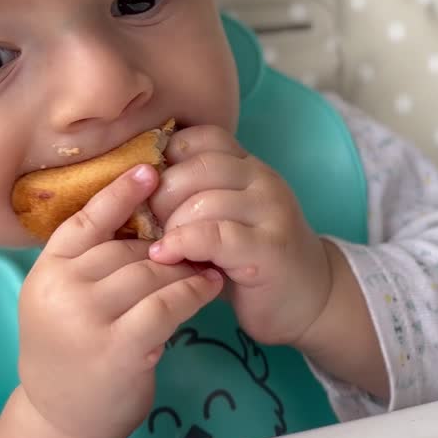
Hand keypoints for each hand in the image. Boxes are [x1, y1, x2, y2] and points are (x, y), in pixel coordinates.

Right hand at [16, 164, 225, 437]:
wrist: (63, 419)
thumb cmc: (72, 352)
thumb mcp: (66, 301)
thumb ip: (91, 265)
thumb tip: (143, 221)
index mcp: (47, 270)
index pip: (84, 220)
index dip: (118, 194)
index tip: (150, 170)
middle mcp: (61, 289)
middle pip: (127, 248)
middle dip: (166, 244)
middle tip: (200, 236)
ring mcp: (86, 318)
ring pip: (151, 272)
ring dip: (186, 267)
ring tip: (211, 260)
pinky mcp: (118, 346)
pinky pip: (166, 304)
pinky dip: (193, 292)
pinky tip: (210, 286)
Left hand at [146, 126, 332, 346]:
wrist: (307, 300)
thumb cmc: (248, 261)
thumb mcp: (219, 218)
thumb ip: (189, 197)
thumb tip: (131, 188)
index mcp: (247, 165)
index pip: (199, 137)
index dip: (165, 159)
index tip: (149, 191)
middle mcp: (262, 179)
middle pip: (195, 167)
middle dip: (160, 197)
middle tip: (150, 226)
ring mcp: (270, 211)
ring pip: (202, 201)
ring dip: (170, 227)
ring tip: (161, 247)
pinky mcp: (269, 247)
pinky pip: (214, 235)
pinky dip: (182, 245)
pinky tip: (167, 256)